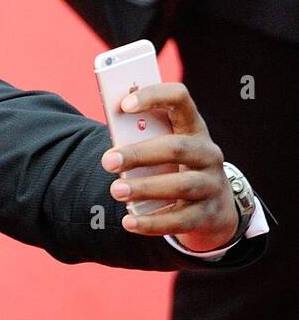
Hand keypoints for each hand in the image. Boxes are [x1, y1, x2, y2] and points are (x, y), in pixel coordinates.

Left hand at [99, 82, 238, 251]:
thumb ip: (139, 141)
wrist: (212, 208)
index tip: (123, 104)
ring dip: (145, 188)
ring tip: (116, 191)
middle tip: (107, 162)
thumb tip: (111, 149)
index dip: (153, 96)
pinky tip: (129, 223)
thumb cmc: (173, 169)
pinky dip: (152, 223)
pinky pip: (181, 220)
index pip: (179, 98)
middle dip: (139, 154)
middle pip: (176, 148)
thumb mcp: (162, 149)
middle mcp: (208, 154)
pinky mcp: (208, 215)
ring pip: (181, 185)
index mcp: (193, 127)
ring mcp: (212, 185)